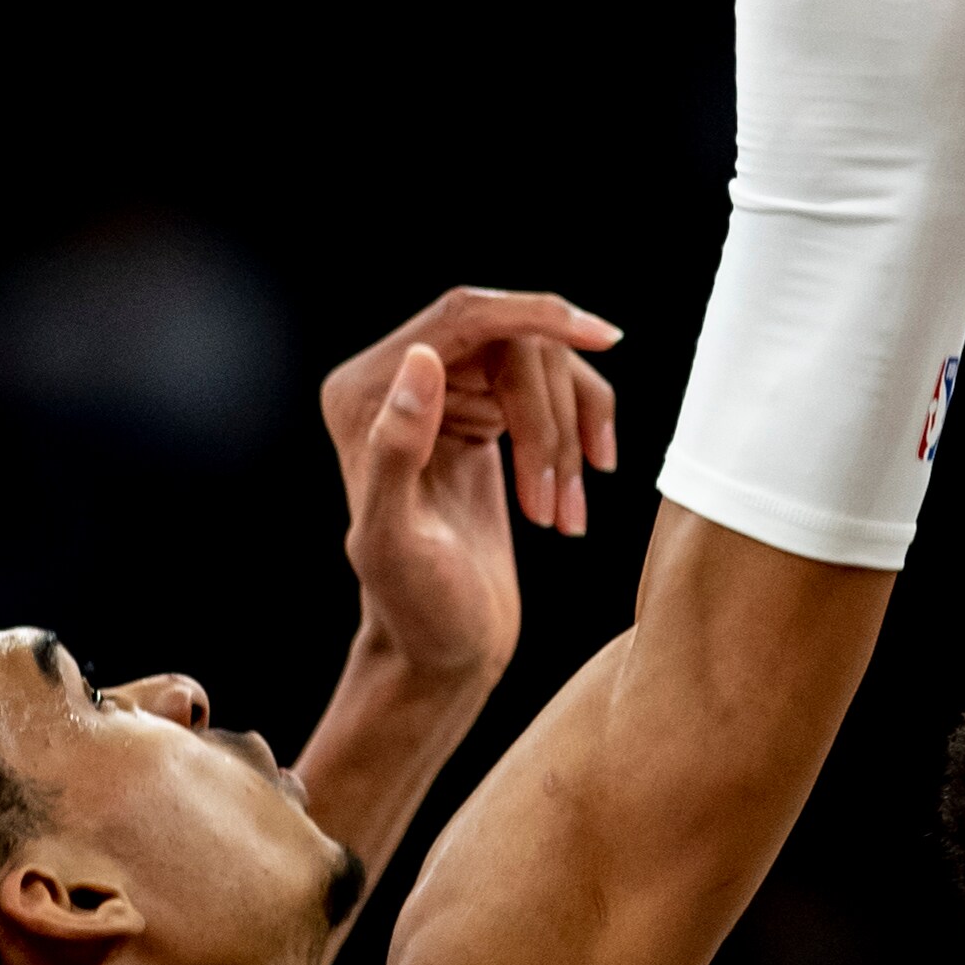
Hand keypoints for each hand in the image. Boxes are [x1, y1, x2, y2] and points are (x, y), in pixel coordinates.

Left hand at [322, 286, 622, 689]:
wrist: (444, 650)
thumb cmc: (415, 609)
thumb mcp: (394, 541)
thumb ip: (396, 449)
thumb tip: (423, 360)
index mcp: (365, 394)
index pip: (463, 317)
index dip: (535, 314)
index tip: (599, 334)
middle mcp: (400, 382)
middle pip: (513, 343)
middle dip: (549, 418)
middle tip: (556, 500)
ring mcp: (445, 397)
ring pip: (540, 369)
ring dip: (565, 439)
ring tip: (561, 512)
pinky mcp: (484, 418)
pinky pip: (551, 395)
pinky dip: (578, 437)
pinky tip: (577, 492)